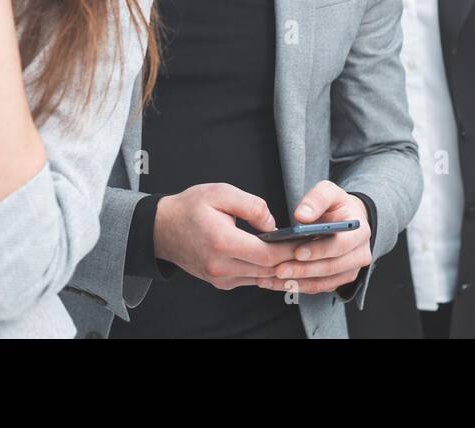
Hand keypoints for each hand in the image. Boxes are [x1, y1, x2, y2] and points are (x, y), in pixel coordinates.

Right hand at [153, 183, 299, 289]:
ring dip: (281, 267)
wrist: (161, 228)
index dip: (292, 250)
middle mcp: (221, 266)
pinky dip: (266, 271)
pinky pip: (250, 279)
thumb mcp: (221, 193)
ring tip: (301, 251)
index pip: (268, 256)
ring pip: (261, 278)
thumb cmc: (191, 207)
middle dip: (292, 260)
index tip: (310, 241)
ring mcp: (219, 278)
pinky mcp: (219, 282)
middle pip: (268, 271)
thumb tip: (273, 225)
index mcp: (222, 243)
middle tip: (313, 247)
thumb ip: (252, 206)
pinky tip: (279, 258)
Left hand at [261, 180, 372, 295]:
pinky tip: (277, 283)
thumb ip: (317, 199)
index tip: (297, 252)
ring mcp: (351, 270)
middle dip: (303, 270)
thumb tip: (302, 215)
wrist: (346, 221)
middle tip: (279, 270)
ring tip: (272, 278)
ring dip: (297, 282)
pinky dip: (298, 287)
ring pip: (324, 282)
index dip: (319, 250)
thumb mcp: (330, 192)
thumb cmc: (336, 206)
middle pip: (331, 267)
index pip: (341, 245)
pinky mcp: (339, 280)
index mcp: (359, 231)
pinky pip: (318, 288)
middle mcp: (360, 254)